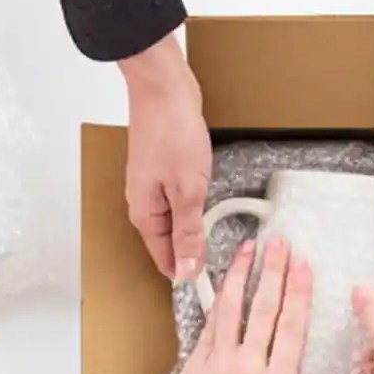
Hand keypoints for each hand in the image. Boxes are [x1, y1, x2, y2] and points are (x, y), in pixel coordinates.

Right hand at [120, 34, 212, 280]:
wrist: (163, 89)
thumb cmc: (173, 134)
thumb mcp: (188, 190)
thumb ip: (189, 232)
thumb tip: (187, 270)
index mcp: (145, 215)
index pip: (165, 261)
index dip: (189, 274)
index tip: (216, 285)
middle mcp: (144, 205)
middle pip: (171, 244)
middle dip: (195, 254)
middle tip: (229, 263)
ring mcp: (153, 188)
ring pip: (176, 223)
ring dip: (197, 230)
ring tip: (223, 240)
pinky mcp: (164, 171)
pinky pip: (180, 202)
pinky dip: (196, 208)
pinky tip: (212, 206)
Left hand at [150, 237, 353, 373]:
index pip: (292, 328)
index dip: (298, 293)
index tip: (303, 266)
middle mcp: (249, 369)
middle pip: (264, 309)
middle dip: (273, 271)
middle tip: (280, 243)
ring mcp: (220, 363)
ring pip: (233, 308)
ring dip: (243, 274)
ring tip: (250, 248)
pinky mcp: (197, 363)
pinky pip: (211, 323)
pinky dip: (220, 299)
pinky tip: (227, 280)